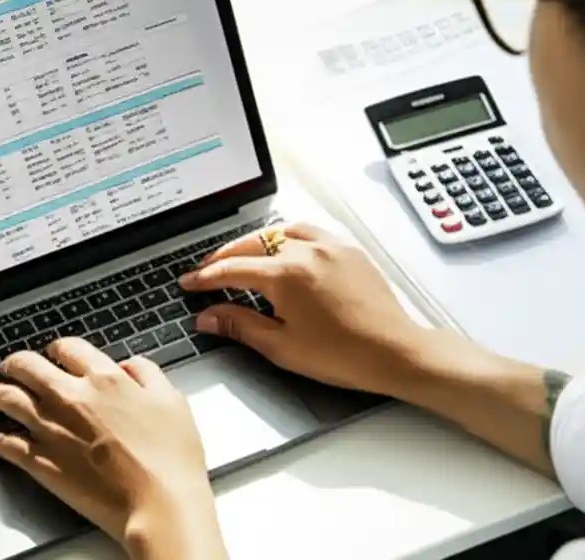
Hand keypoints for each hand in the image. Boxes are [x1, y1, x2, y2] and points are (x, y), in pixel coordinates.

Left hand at [0, 339, 225, 559]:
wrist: (158, 504)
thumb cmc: (170, 459)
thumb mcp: (172, 401)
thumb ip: (147, 374)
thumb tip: (130, 365)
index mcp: (105, 379)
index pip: (68, 348)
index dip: (58, 349)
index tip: (55, 354)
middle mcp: (72, 398)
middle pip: (28, 366)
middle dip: (16, 363)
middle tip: (11, 366)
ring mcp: (52, 429)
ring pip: (9, 399)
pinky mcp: (41, 461)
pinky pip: (6, 443)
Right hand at [183, 222, 572, 476]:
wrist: (396, 351)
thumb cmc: (344, 354)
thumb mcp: (281, 346)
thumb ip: (239, 326)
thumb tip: (208, 317)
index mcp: (285, 275)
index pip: (231, 270)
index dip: (204, 278)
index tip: (188, 283)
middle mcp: (306, 251)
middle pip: (251, 244)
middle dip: (224, 256)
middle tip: (206, 270)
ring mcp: (330, 247)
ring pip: (279, 230)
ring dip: (255, 241)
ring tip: (240, 255)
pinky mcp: (348, 250)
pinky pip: (310, 231)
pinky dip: (287, 235)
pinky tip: (284, 247)